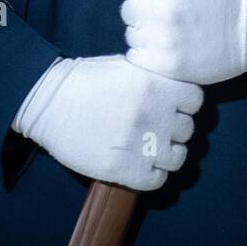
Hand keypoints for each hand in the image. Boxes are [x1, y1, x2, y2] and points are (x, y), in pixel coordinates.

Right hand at [10, 54, 202, 191]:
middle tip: (159, 128)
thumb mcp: (125, 65)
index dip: (185, 103)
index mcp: (155, 83)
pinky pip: (158, 180)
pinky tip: (141, 165)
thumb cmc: (86, 80)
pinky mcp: (125, 169)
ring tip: (151, 148)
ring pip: (178, 157)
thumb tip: (177, 88)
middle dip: (175, 128)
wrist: (50, 103)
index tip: (174, 105)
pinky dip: (153, 175)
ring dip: (167, 153)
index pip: (196, 99)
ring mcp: (141, 143)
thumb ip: (154, 77)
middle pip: (188, 129)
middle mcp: (153, 113)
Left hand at [118, 0, 246, 84]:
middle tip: (161, 10)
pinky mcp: (167, 65)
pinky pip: (138, 56)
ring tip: (166, 29)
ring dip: (144, 30)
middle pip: (127, 9)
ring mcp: (162, 40)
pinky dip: (146, 52)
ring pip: (132, 34)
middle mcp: (160, 10)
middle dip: (141, 7)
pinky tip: (163, 46)